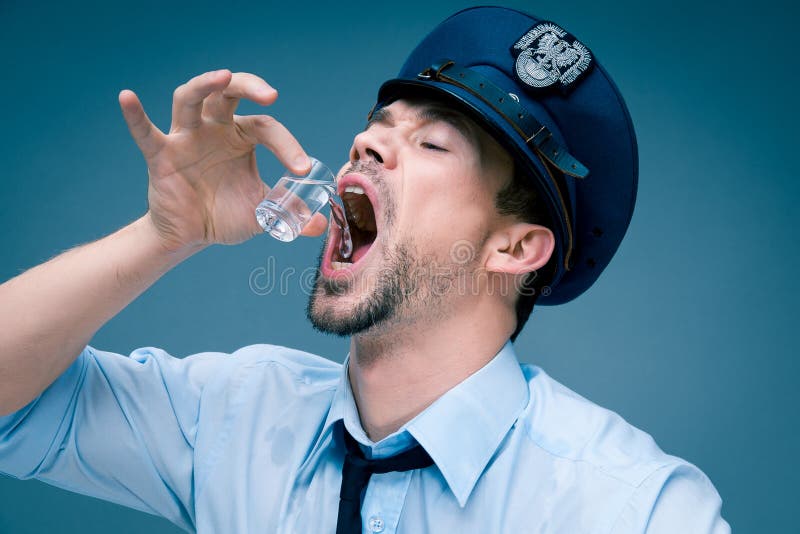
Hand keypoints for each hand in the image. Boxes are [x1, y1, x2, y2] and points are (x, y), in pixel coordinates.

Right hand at [119, 69, 326, 252]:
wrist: (192, 236)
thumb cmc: (226, 215)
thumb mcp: (264, 215)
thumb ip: (291, 215)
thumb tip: (321, 225)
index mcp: (241, 137)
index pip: (267, 128)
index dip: (287, 146)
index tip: (302, 170)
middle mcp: (214, 129)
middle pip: (228, 93)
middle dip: (248, 85)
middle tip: (271, 95)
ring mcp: (186, 138)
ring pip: (190, 99)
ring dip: (204, 84)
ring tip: (222, 77)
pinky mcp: (161, 155)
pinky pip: (145, 133)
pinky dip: (135, 116)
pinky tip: (127, 97)